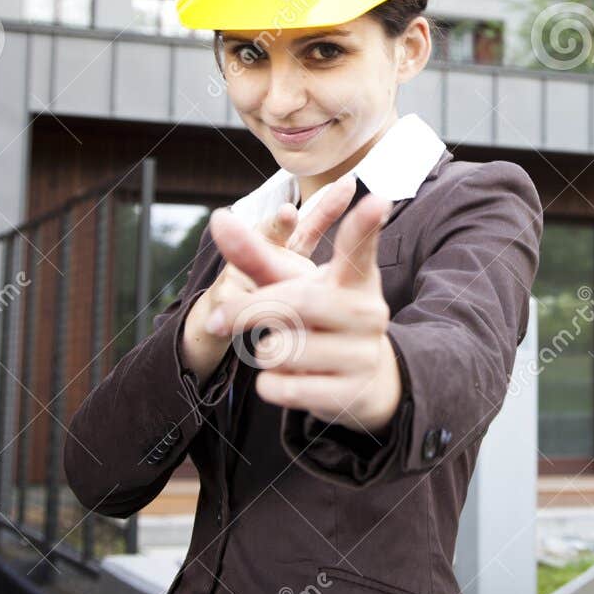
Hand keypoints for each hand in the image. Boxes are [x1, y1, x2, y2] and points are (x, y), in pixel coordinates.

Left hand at [204, 191, 402, 437]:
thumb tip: (218, 218)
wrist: (364, 383)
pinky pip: (286, 388)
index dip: (365, 225)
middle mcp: (368, 312)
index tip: (377, 200)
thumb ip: (256, 255)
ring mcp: (364, 354)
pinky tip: (287, 380)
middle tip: (216, 318)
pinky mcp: (352, 394)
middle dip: (248, 310)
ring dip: (263, 352)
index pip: (360, 248)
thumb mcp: (293, 287)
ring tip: (281, 352)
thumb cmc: (320, 321)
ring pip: (284, 350)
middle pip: (297, 302)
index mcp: (356, 279)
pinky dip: (270, 385)